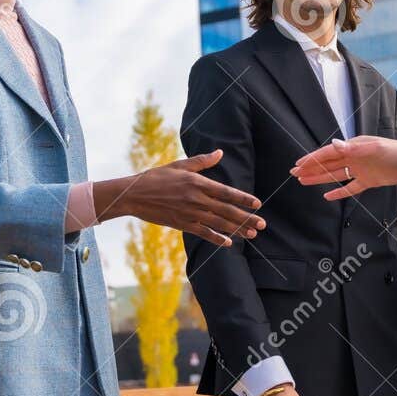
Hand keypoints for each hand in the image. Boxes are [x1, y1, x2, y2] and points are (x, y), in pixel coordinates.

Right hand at [95, 149, 265, 246]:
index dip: (243, 198)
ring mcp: (189, 214)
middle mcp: (196, 199)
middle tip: (262, 224)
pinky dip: (217, 238)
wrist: (134, 195)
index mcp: (197, 183)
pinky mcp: (182, 224)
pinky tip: (229, 243)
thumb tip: (220, 152)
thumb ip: (201, 161)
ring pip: (219, 223)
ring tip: (252, 234)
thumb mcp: (179, 165)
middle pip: (227, 210)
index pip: (226, 192)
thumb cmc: (155, 177)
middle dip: (246, 218)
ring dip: (237, 229)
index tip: (258, 204)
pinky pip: (204, 233)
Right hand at [289, 136, 396, 198]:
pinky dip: (339, 192)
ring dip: (319, 178)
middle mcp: (353, 158)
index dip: (313, 159)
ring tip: (303, 181)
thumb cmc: (394, 152)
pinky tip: (327, 196)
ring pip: (335, 176)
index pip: (328, 153)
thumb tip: (335, 144)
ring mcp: (360, 170)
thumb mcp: (374, 148)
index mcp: (353, 147)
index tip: (298, 165)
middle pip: (328, 165)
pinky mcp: (367, 182)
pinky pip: (350, 188)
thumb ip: (353, 148)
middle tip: (293, 173)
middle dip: (311, 168)